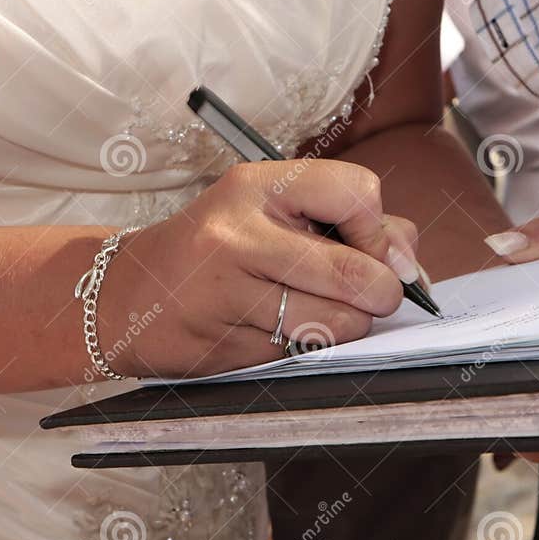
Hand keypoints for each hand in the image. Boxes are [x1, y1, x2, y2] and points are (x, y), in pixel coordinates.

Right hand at [104, 160, 419, 377]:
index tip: (372, 248)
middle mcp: (240, 235)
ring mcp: (229, 294)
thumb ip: (350, 222)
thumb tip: (409, 261)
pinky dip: (309, 346)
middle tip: (372, 294)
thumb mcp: (275, 209)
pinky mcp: (227, 347)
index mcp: (258, 186)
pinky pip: (304, 353)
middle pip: (357, 273)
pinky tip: (279, 327)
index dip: (380, 231)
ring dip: (349, 325)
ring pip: (339, 323)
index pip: (358, 195)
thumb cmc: (218, 247)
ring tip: (322, 309)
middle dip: (382, 292)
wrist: (129, 293)